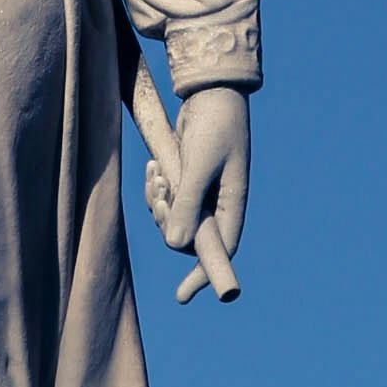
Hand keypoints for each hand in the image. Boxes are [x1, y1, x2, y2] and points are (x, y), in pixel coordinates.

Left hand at [153, 85, 250, 285]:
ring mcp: (201, 191)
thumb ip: (188, 204)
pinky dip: (155, 188)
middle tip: (162, 196)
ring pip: (172, 218)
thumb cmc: (212, 126)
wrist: (208, 91)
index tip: (182, 295)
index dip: (204, 274)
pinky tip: (155, 167)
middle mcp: (218, 202)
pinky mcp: (185, 179)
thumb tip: (175, 246)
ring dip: (158, 202)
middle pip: (188, 236)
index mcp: (231, 203)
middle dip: (169, 223)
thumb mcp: (199, 166)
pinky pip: (165, 198)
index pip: (220, 250)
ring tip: (157, 173)